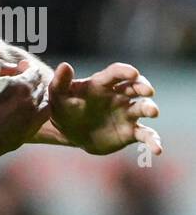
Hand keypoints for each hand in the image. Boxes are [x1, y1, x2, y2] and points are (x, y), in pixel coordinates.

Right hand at [0, 57, 52, 160]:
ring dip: (37, 103)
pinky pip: (32, 128)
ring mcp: (26, 126)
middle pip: (41, 92)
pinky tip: (18, 117)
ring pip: (43, 111)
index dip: (28, 68)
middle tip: (22, 83)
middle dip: (33, 84)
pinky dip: (30, 119)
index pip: (35, 73)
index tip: (20, 68)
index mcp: (22, 87)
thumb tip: (10, 68)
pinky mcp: (18, 141)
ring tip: (25, 101)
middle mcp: (30, 107)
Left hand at [46, 61, 161, 155]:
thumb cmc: (63, 108)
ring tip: (153, 112)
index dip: (126, 71)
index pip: (117, 73)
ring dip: (150, 109)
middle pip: (136, 87)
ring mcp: (126, 113)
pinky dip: (153, 141)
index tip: (133, 73)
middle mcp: (119, 96)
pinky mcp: (130, 131)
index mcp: (102, 84)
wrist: (68, 132)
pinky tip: (157, 149)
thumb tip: (64, 65)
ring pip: (143, 108)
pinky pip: (145, 135)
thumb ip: (60, 82)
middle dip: (143, 87)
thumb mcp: (57, 95)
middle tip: (148, 91)